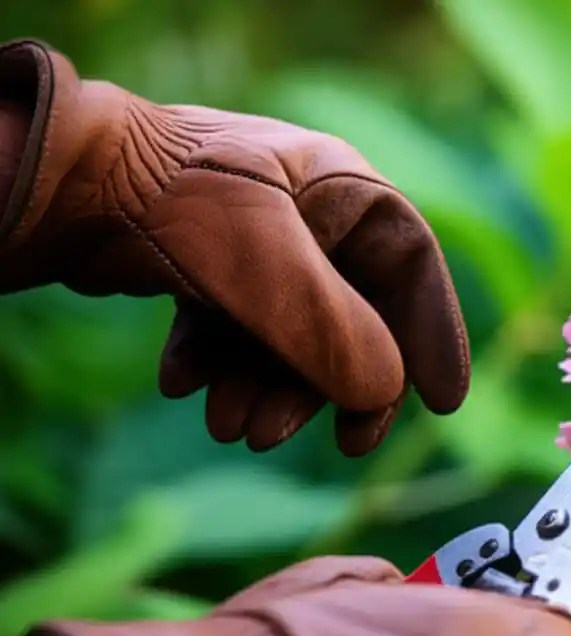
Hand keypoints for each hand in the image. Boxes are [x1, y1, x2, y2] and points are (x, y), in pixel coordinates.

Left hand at [0, 39, 468, 455]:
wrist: (54, 184)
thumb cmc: (169, 201)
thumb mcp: (264, 266)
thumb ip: (333, 331)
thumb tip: (383, 393)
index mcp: (341, 186)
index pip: (411, 266)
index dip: (433, 336)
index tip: (444, 404)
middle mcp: (308, 211)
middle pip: (354, 313)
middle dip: (330, 385)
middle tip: (327, 444)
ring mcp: (258, 238)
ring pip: (291, 330)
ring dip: (268, 386)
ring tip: (230, 428)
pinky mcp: (207, 262)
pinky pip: (237, 327)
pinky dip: (220, 363)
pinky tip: (184, 387)